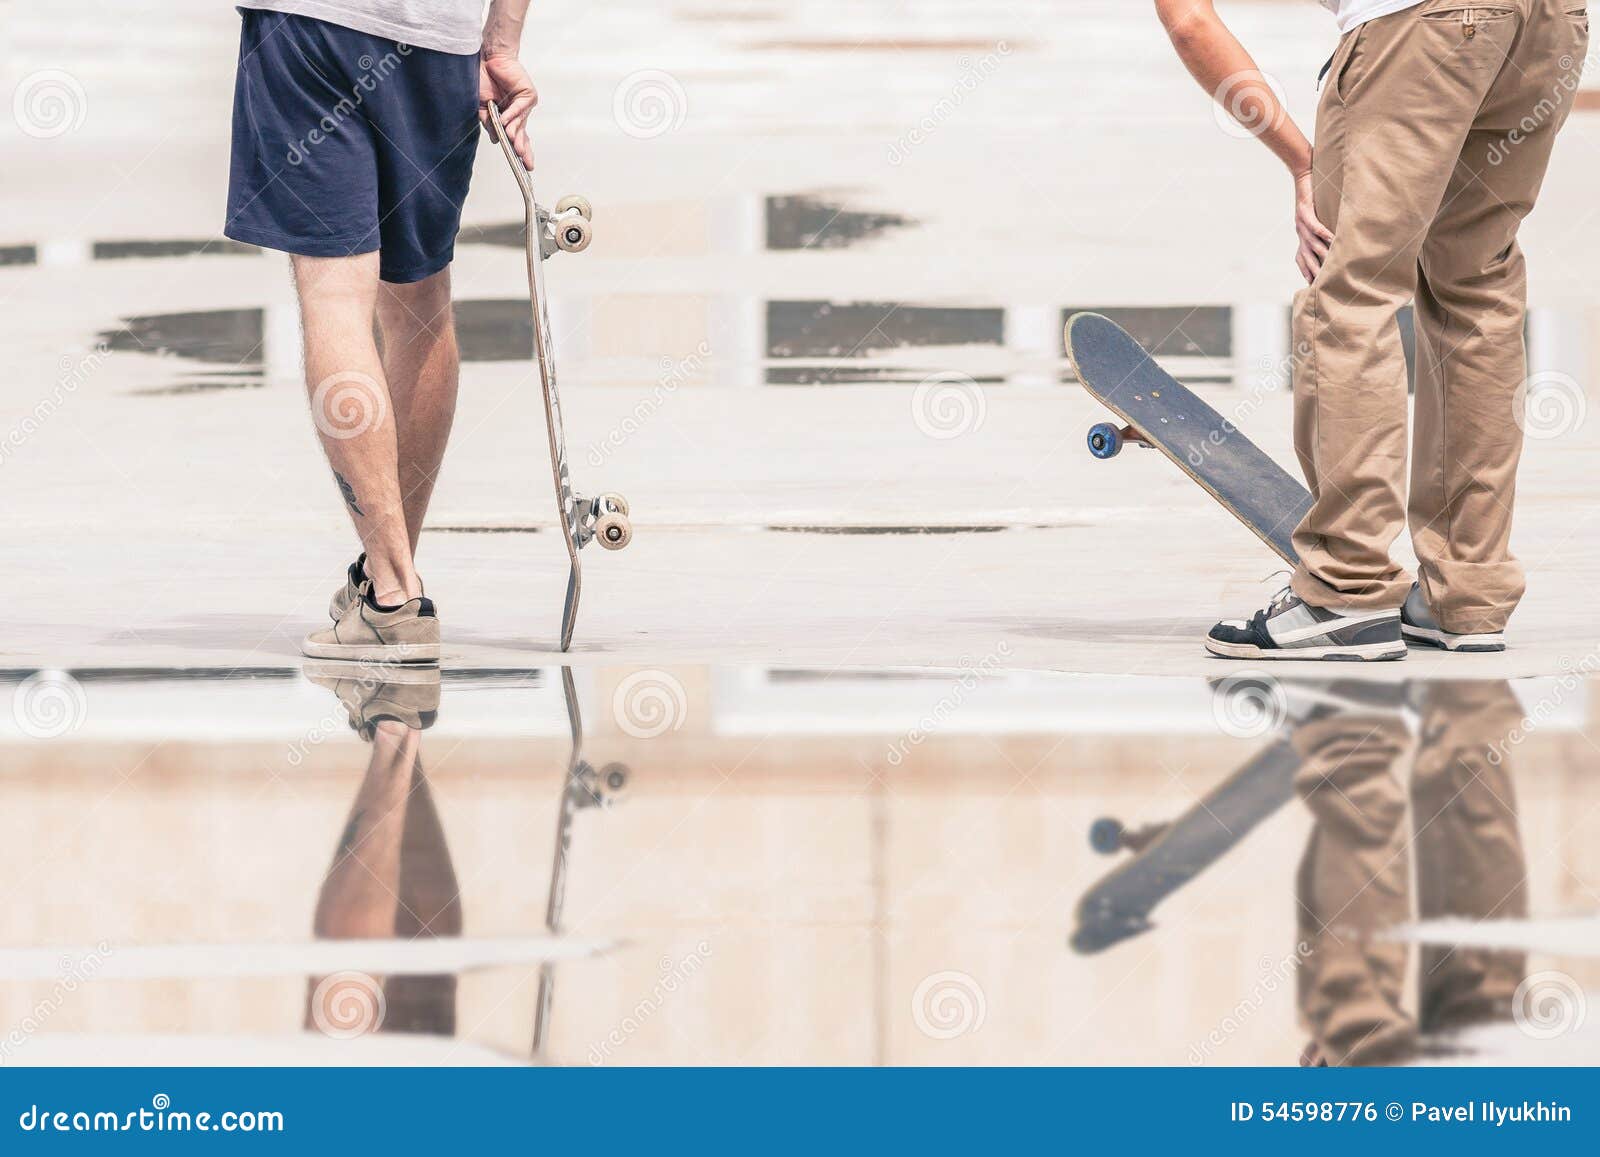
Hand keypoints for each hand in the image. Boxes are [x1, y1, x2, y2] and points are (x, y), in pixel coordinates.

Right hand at [480, 54, 537, 167]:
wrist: (487, 58)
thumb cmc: (483, 80)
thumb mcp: (482, 106)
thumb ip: (489, 123)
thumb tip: (495, 140)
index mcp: (509, 117)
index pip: (517, 138)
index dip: (520, 152)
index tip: (524, 167)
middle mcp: (519, 113)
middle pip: (523, 134)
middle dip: (522, 148)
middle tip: (523, 161)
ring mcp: (525, 104)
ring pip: (520, 122)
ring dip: (514, 133)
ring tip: (511, 142)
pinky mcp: (528, 94)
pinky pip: (519, 108)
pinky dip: (511, 115)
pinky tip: (505, 121)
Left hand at [1294, 169, 1332, 283]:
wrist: (1303, 174)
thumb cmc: (1314, 196)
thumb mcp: (1317, 216)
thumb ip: (1323, 230)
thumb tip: (1336, 241)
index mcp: (1301, 235)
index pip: (1300, 259)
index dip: (1305, 271)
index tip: (1312, 285)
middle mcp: (1299, 232)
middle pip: (1305, 257)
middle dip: (1312, 271)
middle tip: (1320, 284)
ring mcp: (1300, 223)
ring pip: (1310, 244)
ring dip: (1320, 255)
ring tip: (1329, 266)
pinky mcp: (1305, 211)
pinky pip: (1315, 226)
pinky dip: (1323, 233)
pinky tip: (1332, 239)